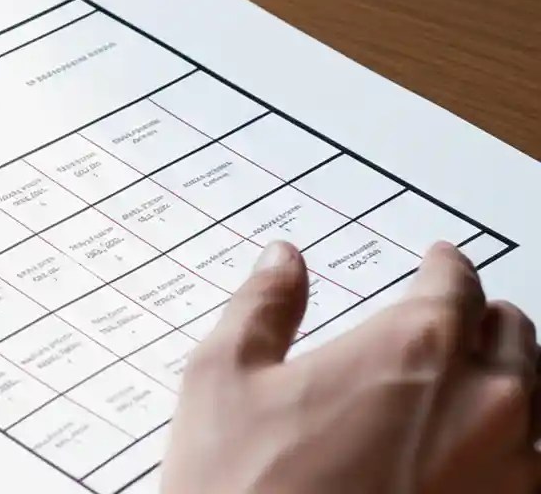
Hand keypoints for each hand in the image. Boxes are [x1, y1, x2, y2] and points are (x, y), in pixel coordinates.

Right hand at [161, 240, 539, 493]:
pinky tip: (473, 453)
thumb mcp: (223, 378)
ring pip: (537, 400)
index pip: (457, 282)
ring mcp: (509, 473)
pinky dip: (511, 449)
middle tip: (450, 323)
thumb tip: (283, 262)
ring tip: (468, 385)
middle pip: (513, 334)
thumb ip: (263, 305)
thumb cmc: (243, 490)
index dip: (443, 266)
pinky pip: (536, 469)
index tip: (437, 264)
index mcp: (414, 349)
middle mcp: (484, 404)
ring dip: (507, 382)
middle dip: (480, 321)